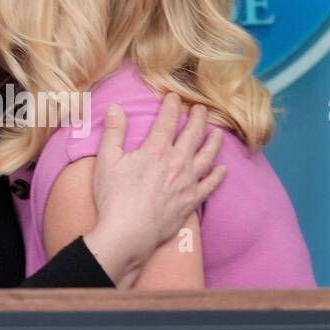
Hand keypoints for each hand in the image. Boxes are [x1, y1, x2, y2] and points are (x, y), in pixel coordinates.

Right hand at [82, 92, 225, 285]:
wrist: (129, 233)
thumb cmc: (114, 197)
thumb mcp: (107, 160)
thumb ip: (114, 131)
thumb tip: (115, 107)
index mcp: (156, 150)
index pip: (167, 120)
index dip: (171, 106)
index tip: (174, 97)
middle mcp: (177, 162)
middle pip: (192, 134)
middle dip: (198, 118)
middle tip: (201, 109)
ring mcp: (187, 182)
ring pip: (207, 156)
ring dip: (213, 142)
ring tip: (218, 133)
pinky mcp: (191, 201)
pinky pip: (210, 185)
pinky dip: (218, 176)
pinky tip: (222, 169)